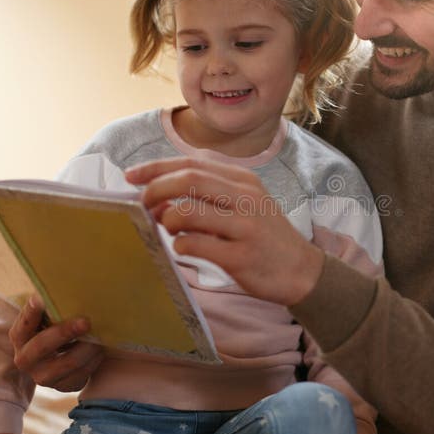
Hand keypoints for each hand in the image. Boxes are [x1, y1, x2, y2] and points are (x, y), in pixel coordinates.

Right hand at [10, 297, 103, 391]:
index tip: (41, 298)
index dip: (32, 312)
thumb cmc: (51, 330)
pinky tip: (100, 348)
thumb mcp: (44, 319)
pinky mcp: (63, 386)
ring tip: (100, 334)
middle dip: (66, 332)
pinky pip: (84, 373)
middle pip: (44, 346)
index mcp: (19, 337)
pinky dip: (95, 358)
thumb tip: (62, 289)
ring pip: (70, 362)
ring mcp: (44, 377)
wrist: (53, 362)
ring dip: (89, 346)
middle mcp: (26, 359)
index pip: (24, 324)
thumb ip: (49, 308)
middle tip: (85, 322)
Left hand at [126, 157, 324, 305]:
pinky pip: (195, 245)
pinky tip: (184, 249)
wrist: (302, 271)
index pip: (192, 162)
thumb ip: (208, 194)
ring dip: (167, 219)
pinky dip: (179, 246)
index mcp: (243, 180)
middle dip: (155, 189)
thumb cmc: (265, 238)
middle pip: (189, 179)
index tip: (131, 176)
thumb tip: (159, 196)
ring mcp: (245, 226)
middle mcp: (246, 197)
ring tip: (168, 228)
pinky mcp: (241, 256)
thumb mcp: (245, 203)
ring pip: (189, 211)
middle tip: (142, 204)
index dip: (156, 167)